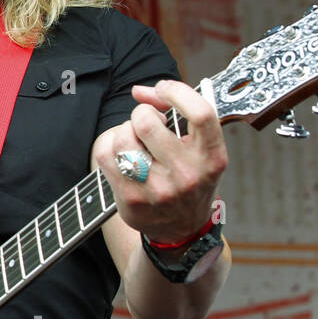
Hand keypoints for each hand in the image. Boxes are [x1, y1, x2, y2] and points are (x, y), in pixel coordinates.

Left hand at [94, 80, 228, 244]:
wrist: (182, 229)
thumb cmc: (191, 178)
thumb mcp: (201, 149)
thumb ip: (179, 113)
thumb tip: (141, 91)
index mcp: (212, 158)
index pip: (200, 114)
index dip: (177, 92)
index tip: (164, 90)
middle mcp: (187, 175)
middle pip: (148, 122)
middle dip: (142, 113)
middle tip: (147, 123)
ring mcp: (157, 189)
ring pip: (122, 137)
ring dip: (124, 131)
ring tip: (135, 141)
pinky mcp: (131, 198)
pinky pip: (105, 154)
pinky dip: (108, 144)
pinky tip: (121, 152)